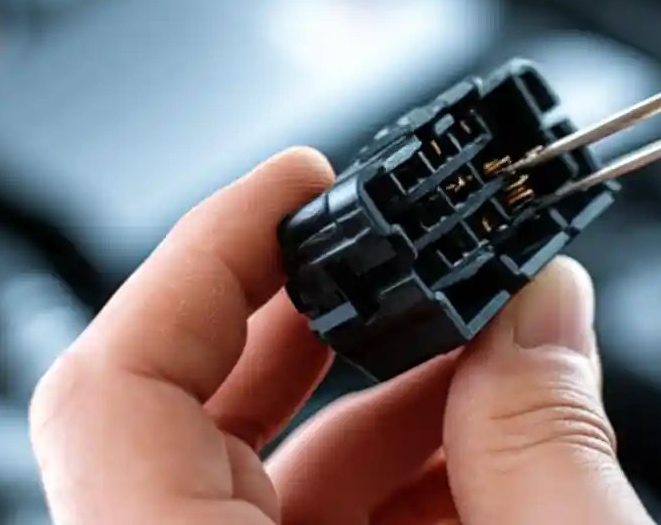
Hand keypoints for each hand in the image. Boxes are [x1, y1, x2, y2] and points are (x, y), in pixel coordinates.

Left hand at [29, 148, 651, 524]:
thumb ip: (547, 441)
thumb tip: (545, 313)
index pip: (112, 387)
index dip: (200, 253)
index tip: (292, 182)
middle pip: (194, 418)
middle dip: (323, 315)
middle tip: (405, 252)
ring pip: (269, 478)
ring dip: (394, 403)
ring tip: (499, 360)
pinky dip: (410, 477)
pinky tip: (498, 447)